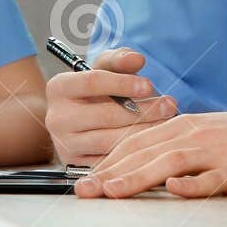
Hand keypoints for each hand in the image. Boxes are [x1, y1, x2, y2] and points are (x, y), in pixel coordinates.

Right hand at [44, 48, 176, 164]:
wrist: (74, 122)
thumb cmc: (94, 91)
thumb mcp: (103, 69)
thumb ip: (119, 60)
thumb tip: (137, 59)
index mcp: (58, 87)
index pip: (92, 82)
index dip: (123, 83)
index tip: (149, 85)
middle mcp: (56, 118)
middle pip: (105, 115)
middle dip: (142, 110)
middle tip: (169, 105)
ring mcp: (65, 145)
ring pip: (110, 141)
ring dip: (144, 132)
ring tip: (167, 122)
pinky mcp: (77, 166)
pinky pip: (111, 161)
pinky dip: (135, 153)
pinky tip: (154, 142)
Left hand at [75, 109, 226, 198]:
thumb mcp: (212, 136)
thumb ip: (182, 148)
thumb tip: (153, 169)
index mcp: (186, 126)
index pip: (137, 141)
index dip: (108, 160)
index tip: (86, 178)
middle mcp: (195, 135)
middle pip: (145, 151)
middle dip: (110, 172)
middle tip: (83, 190)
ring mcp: (216, 153)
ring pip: (169, 162)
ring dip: (137, 177)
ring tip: (111, 192)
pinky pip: (211, 179)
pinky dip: (191, 185)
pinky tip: (173, 191)